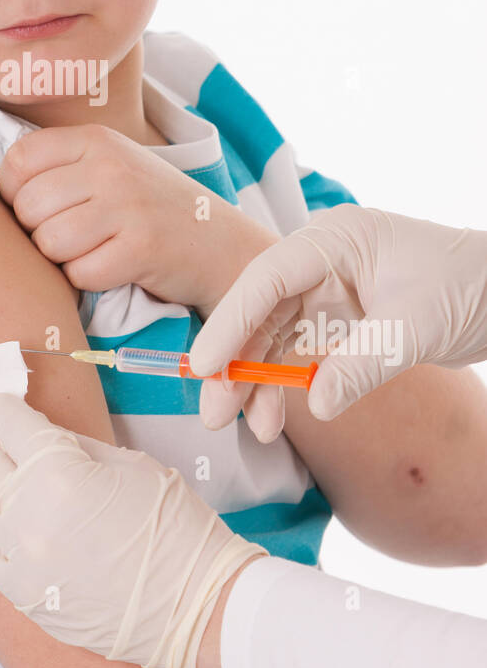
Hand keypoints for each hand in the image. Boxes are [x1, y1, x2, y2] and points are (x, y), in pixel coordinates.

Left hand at [0, 122, 258, 307]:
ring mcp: (127, 206)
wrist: (221, 243)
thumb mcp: (110, 165)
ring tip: (96, 249)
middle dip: (40, 232)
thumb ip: (59, 166)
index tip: (38, 208)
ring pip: (48, 243)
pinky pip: (79, 273)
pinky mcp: (140, 248)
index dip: (14, 193)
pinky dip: (89, 280)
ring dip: (65, 259)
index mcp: (95, 139)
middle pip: (28, 208)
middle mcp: (109, 166)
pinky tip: (115, 266)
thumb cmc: (151, 207)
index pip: (17, 161)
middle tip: (74, 235)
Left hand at [0, 393, 266, 667]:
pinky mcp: (25, 598)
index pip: (10, 425)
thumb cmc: (175, 526)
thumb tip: (36, 436)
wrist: (198, 606)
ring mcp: (21, 563)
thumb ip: (72, 447)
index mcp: (58, 474)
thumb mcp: (127, 463)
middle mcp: (27, 518)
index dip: (1, 406)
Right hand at [189, 204, 486, 420]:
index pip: (267, 279)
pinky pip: (299, 357)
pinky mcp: (341, 325)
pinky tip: (275, 420)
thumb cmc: (471, 286)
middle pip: (261, 311)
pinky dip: (285, 388)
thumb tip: (317, 406)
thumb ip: (364, 363)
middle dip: (235, 361)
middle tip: (214, 410)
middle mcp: (322, 262)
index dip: (232, 322)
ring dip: (257, 383)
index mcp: (335, 240)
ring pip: (274, 339)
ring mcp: (329, 294)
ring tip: (251, 428)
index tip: (206, 365)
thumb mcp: (417, 325)